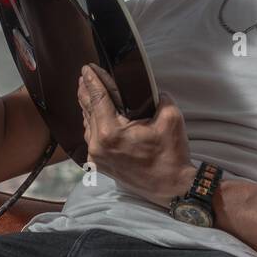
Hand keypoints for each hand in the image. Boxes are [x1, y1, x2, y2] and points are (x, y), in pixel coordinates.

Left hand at [77, 63, 194, 208]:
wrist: (172, 188)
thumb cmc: (171, 155)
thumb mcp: (170, 118)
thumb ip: (159, 97)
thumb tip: (150, 89)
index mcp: (111, 133)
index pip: (97, 98)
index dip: (92, 80)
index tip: (86, 67)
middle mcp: (98, 146)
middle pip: (87, 110)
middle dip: (86, 90)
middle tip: (85, 75)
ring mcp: (97, 157)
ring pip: (86, 124)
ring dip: (87, 106)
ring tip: (87, 91)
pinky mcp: (100, 165)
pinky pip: (90, 138)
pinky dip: (91, 123)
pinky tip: (94, 115)